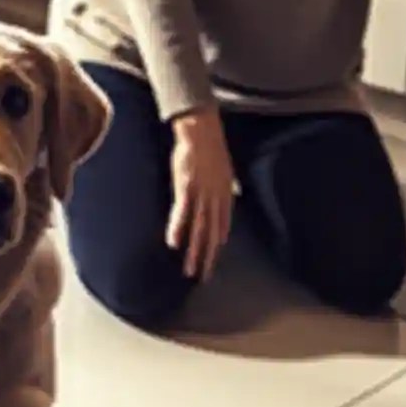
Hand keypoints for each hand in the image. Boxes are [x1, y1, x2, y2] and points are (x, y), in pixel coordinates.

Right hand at [167, 108, 234, 280]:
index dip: (218, 240)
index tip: (214, 256)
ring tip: (189, 270)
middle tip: (203, 276)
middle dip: (208, 256)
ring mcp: (201, 195)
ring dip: (194, 251)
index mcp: (224, 193)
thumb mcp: (225, 168)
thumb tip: (232, 191)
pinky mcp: (186, 188)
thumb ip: (227, 184)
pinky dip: (178, 229)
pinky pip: (182, 213)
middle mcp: (215, 198)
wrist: (201, 130)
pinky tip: (173, 244)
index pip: (222, 223)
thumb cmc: (211, 146)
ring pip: (199, 228)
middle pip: (212, 233)